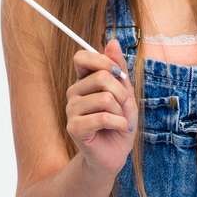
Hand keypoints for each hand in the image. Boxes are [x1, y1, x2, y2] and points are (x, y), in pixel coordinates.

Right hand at [67, 39, 136, 175]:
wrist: (114, 155)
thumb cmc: (119, 124)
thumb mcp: (125, 93)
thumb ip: (119, 69)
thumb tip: (112, 41)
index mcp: (84, 82)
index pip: (83, 57)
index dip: (103, 61)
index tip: (119, 75)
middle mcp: (74, 93)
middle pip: (102, 77)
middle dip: (122, 93)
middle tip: (124, 107)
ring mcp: (71, 110)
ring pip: (105, 98)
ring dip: (121, 111)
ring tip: (119, 121)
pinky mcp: (74, 127)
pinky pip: (103, 117)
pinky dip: (119, 123)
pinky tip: (118, 128)